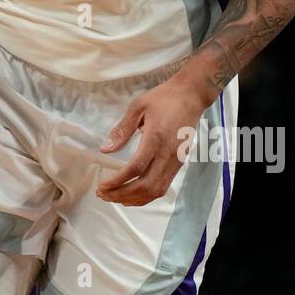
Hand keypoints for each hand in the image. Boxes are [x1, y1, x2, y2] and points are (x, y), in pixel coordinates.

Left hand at [96, 75, 214, 205]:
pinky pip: (162, 186)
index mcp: (156, 138)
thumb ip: (122, 129)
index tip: (102, 186)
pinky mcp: (179, 164)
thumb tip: (105, 149)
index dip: (117, 181)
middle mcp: (167, 154)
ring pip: (155, 191)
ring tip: (114, 197)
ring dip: (134, 199)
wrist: (191, 96)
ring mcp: (175, 161)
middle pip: (146, 186)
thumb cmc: (163, 98)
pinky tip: (132, 194)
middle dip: (122, 195)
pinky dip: (146, 196)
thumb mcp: (138, 107)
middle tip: (103, 194)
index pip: (136, 168)